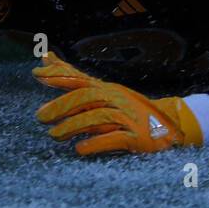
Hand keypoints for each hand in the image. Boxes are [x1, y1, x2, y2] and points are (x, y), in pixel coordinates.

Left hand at [33, 53, 202, 154]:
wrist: (171, 127)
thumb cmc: (129, 109)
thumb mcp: (104, 92)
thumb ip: (75, 78)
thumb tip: (46, 58)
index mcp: (108, 89)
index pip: (81, 79)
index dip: (59, 76)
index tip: (37, 75)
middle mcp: (117, 99)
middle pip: (87, 98)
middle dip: (62, 105)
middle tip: (40, 117)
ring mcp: (128, 117)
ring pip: (97, 117)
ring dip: (73, 126)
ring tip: (54, 135)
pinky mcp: (137, 137)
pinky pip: (115, 138)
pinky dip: (96, 143)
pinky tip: (80, 149)